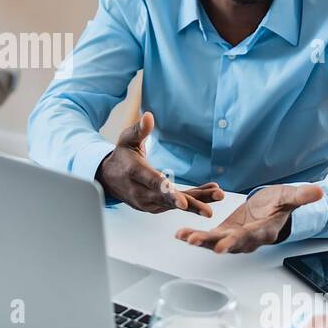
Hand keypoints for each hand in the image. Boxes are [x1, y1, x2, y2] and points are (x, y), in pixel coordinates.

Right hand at [94, 112, 223, 215]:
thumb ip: (139, 129)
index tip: (182, 202)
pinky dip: (193, 200)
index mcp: (135, 173)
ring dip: (198, 201)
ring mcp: (148, 203)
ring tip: (218, 194)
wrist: (108, 179)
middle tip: (209, 211)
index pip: (153, 184)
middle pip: (168, 200)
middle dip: (191, 204)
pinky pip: (176, 204)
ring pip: (176, 204)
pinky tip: (211, 192)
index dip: (168, 193)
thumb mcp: (127, 139)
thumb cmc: (121, 156)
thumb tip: (148, 116)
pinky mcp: (155, 207)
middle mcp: (141, 193)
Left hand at [175, 183, 322, 252]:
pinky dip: (195, 236)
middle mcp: (248, 239)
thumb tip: (319, 191)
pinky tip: (180, 234)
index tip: (223, 246)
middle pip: (228, 243)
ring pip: (215, 242)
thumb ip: (302, 196)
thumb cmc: (282, 203)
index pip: (249, 238)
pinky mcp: (225, 232)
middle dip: (210, 243)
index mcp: (263, 231)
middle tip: (194, 240)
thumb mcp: (291, 197)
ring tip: (182, 236)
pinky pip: (209, 237)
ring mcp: (235, 237)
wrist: (274, 209)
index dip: (236, 242)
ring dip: (199, 240)